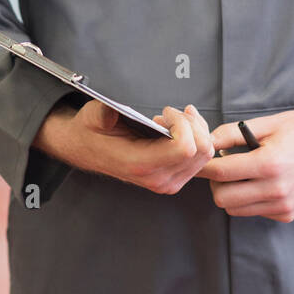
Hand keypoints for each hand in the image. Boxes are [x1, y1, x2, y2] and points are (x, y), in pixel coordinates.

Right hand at [34, 99, 214, 194]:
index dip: (183, 124)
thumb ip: (102, 114)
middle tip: (170, 114)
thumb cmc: (93, 132)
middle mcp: (157, 179)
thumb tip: (110, 111)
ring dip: (196, 130)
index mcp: (139, 165)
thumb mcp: (92, 117)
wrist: (87, 149)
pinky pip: (202, 159)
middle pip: (202, 151)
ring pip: (206, 155)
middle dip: (192, 125)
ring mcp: (168, 182)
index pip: (185, 149)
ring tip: (174, 120)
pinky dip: (198, 138)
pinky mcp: (174, 178)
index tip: (165, 112)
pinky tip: (180, 128)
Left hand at [196, 108, 293, 221]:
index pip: (222, 172)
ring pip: (235, 209)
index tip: (197, 161)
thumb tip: (206, 141)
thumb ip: (232, 133)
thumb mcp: (267, 123)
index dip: (203, 167)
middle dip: (214, 182)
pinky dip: (248, 200)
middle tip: (220, 167)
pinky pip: (254, 212)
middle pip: (223, 198)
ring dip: (230, 193)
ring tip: (238, 174)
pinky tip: (258, 183)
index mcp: (270, 163)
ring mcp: (283, 205)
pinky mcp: (288, 213)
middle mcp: (276, 189)